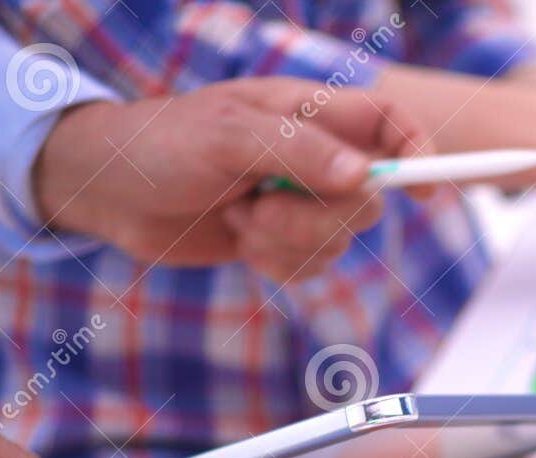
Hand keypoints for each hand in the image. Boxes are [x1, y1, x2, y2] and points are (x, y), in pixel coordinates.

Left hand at [33, 77, 431, 284]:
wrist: (110, 194)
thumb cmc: (160, 145)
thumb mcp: (225, 137)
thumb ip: (298, 152)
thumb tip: (364, 176)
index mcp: (311, 112)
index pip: (390, 125)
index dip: (419, 153)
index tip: (425, 190)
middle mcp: (316, 156)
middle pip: (371, 199)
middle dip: (319, 218)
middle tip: (262, 208)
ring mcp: (302, 200)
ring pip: (342, 240)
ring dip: (288, 242)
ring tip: (239, 219)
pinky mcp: (285, 239)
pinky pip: (315, 266)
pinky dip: (279, 264)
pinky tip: (241, 240)